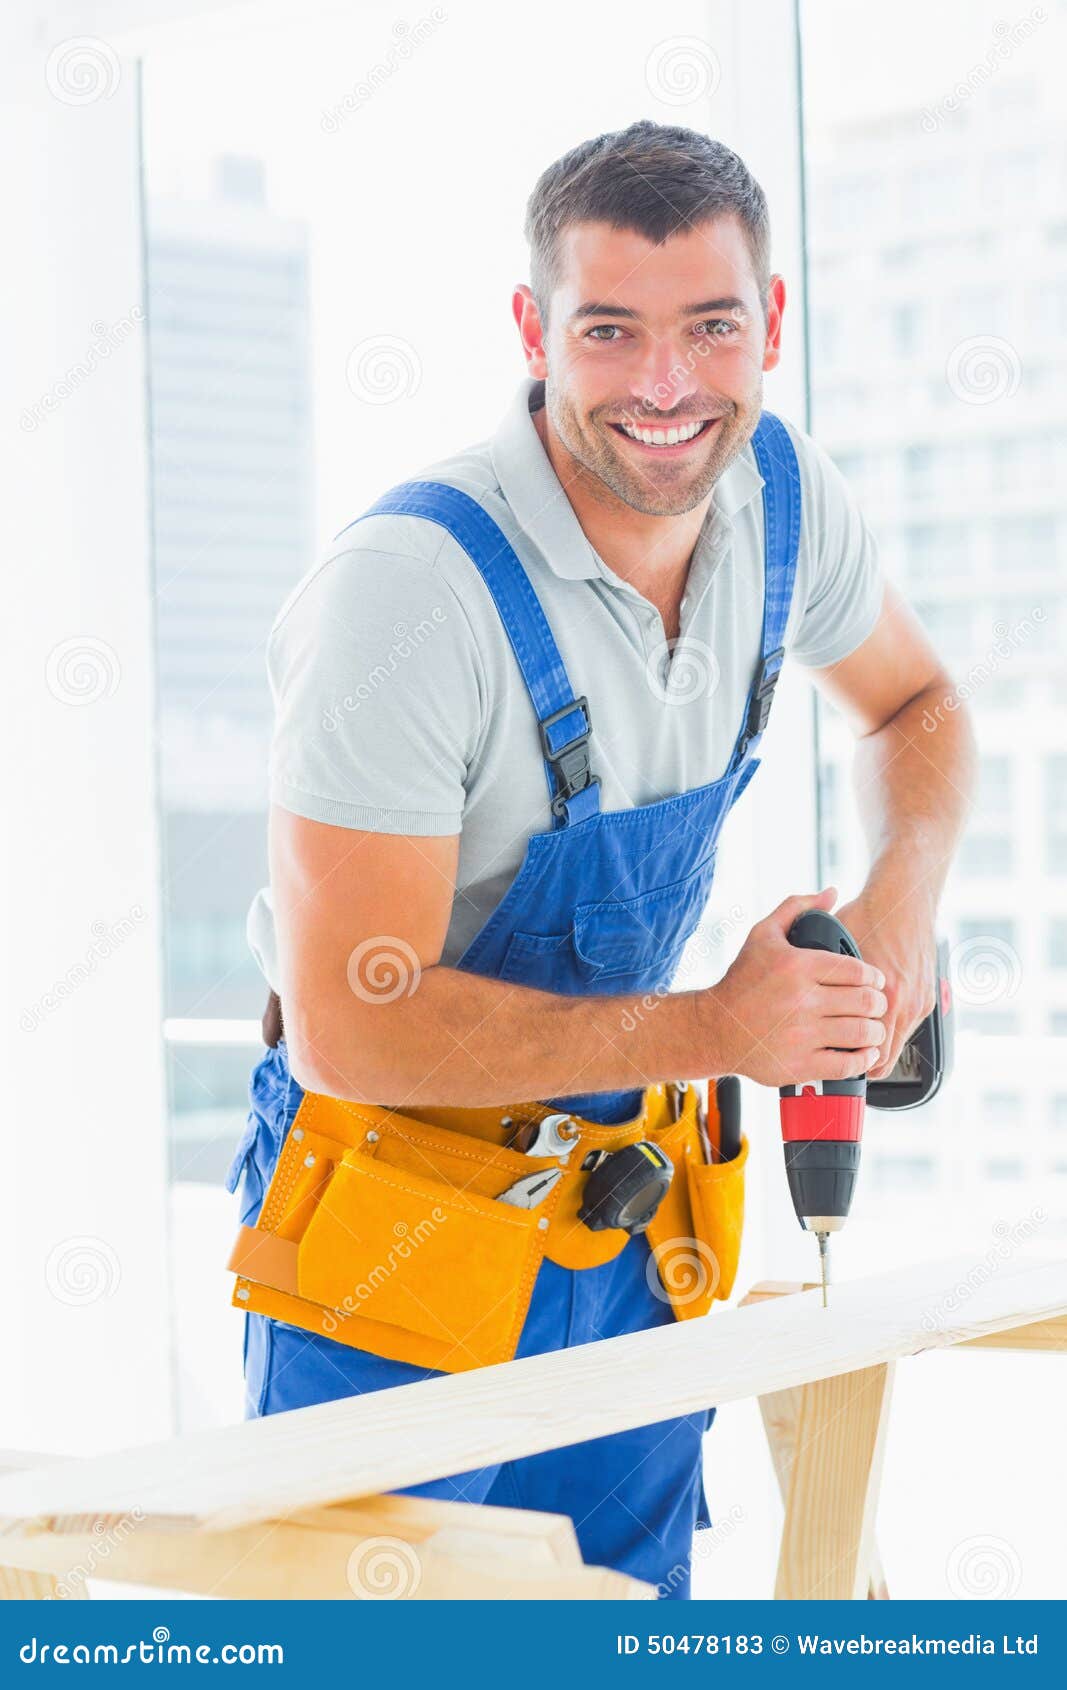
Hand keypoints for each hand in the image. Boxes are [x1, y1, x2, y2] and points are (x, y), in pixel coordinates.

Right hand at [705, 886, 887, 1086]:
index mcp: (797, 966)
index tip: (874, 982)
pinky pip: (847, 1064)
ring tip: (872, 1028)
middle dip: (878, 1003)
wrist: (714, 1028)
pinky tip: (863, 1052)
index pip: (857, 971)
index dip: (874, 977)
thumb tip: (831, 893)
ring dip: (875, 1031)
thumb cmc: (740, 983)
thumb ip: (797, 908)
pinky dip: (863, 1059)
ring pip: (861, 1033)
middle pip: (865, 1002)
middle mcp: (802, 1000)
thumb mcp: (763, 935)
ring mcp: (801, 1035)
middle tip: (875, 1005)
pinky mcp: (799, 1064)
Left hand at [834, 885, 937, 1080]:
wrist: (906, 897)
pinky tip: (871, 1024)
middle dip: (862, 1061)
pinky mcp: (928, 997)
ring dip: (877, 1047)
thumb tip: (797, 996)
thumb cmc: (871, 916)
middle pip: (885, 1054)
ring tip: (851, 1046)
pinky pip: (907, 1027)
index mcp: (886, 995)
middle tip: (838, 1061)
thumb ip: (819, 968)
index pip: (870, 1050)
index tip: (829, 1063)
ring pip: (897, 1043)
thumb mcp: (836, 943)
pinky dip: (890, 1031)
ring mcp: (920, 1001)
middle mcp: (907, 1003)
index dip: (848, 1062)